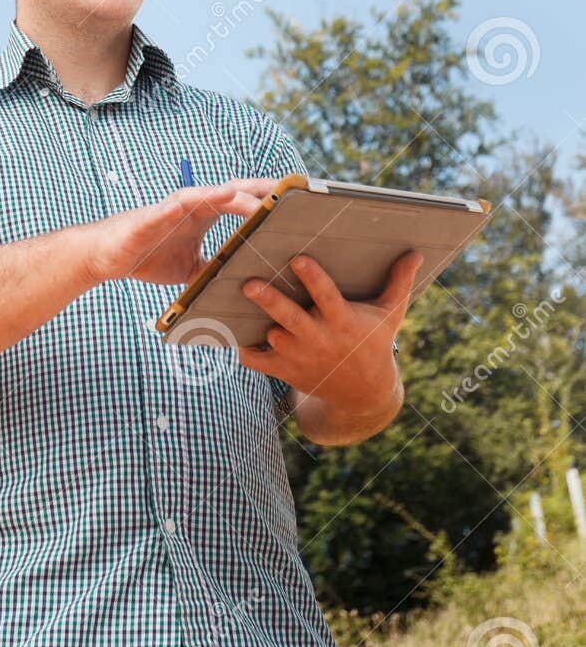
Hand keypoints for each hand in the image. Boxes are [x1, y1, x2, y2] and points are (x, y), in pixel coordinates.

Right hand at [85, 179, 278, 286]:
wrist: (107, 256)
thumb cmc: (147, 255)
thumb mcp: (190, 268)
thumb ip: (213, 268)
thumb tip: (241, 285)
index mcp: (203, 214)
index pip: (242, 201)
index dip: (267, 199)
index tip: (296, 200)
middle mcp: (192, 205)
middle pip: (232, 192)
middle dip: (258, 191)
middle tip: (288, 191)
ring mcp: (173, 207)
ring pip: (207, 195)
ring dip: (229, 194)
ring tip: (250, 195)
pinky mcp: (153, 216)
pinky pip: (172, 206)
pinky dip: (187, 202)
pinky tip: (201, 200)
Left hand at [237, 250, 423, 418]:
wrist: (362, 394)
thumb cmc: (374, 343)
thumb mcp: (390, 315)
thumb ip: (399, 283)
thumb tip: (416, 252)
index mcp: (343, 320)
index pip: (327, 296)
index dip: (313, 279)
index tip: (298, 259)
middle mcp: (319, 338)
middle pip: (289, 317)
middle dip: (269, 301)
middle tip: (249, 282)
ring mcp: (299, 357)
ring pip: (272, 337)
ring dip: (256, 322)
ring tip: (229, 297)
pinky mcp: (285, 370)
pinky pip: (257, 361)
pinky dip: (243, 349)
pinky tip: (229, 329)